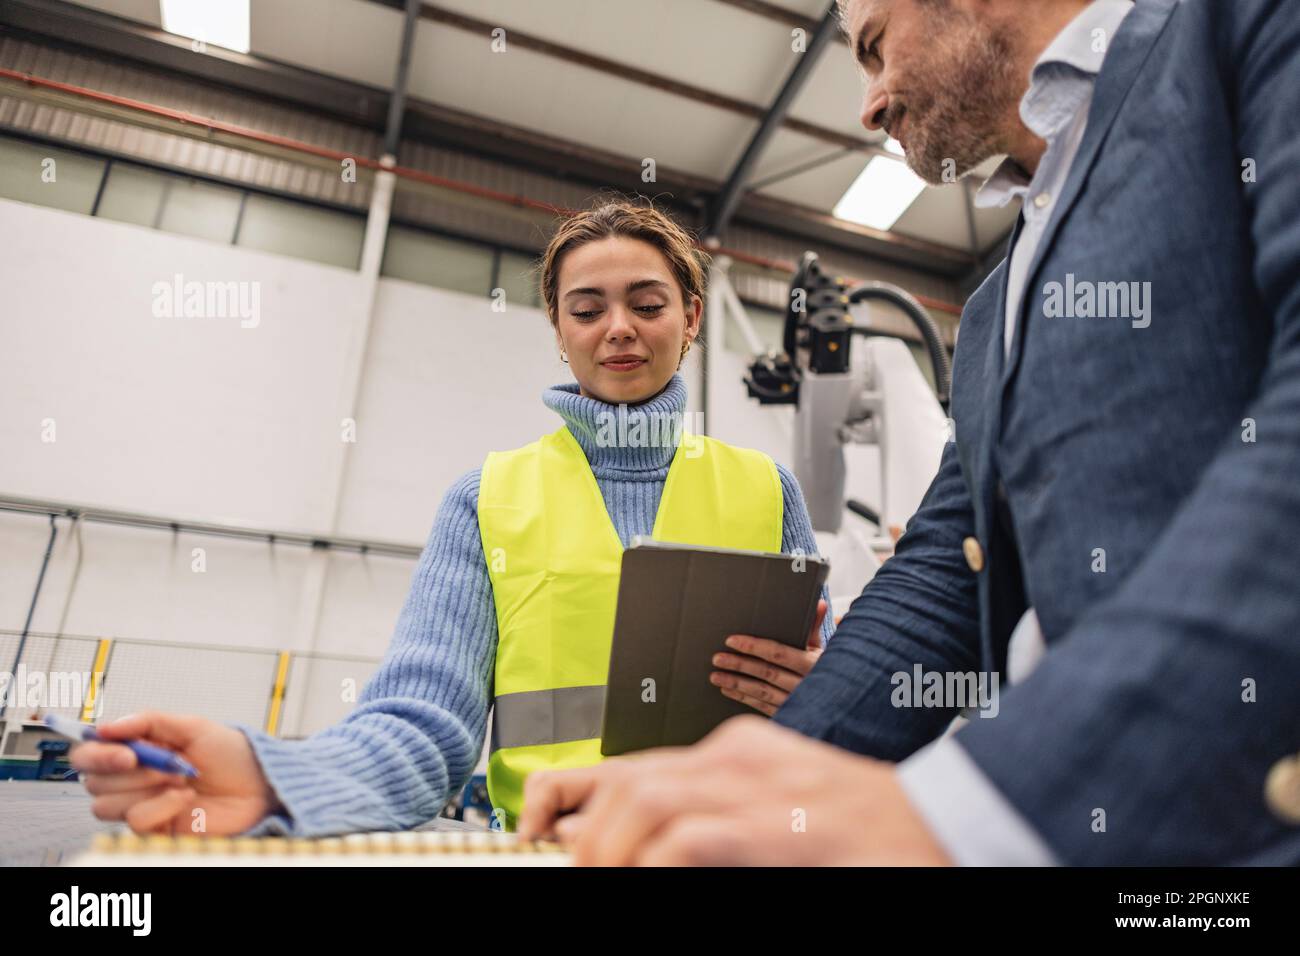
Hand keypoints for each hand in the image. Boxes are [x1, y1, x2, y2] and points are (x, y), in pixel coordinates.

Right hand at [70, 711, 279, 835]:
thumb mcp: (194, 727)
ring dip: (146, 788)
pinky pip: (135, 821)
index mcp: (137, 750)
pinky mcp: (154, 829)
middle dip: (133, 771)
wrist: (258, 786)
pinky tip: (186, 798)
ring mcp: (141, 805)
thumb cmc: (231, 755)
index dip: (97, 754)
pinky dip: (161, 807)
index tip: (126, 753)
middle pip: (93, 781)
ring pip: (106, 804)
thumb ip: (149, 721)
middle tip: (170, 764)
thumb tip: (105, 727)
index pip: (89, 754)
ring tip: (182, 779)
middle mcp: (133, 779)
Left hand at [518, 716, 952, 865]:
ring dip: (608, 849)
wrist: (948, 827)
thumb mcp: (773, 815)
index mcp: (735, 755)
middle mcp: (739, 759)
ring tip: (602, 879)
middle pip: (624, 778)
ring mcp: (761, 788)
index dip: (566, 797)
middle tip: (570, 868)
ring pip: (645, 800)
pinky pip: (691, 839)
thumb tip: (628, 849)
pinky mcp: (781, 827)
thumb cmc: (863, 834)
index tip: (536, 831)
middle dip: (580, 830)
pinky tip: (649, 878)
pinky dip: (657, 864)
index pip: (629, 765)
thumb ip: (707, 821)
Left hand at [710, 599, 827, 714]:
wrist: (838, 699)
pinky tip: (728, 690)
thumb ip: (815, 627)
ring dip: (736, 683)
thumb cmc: (827, 668)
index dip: (753, 646)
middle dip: (739, 664)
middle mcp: (803, 684)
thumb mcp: (823, 647)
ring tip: (716, 676)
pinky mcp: (788, 713)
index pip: (778, 653)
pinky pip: (763, 705)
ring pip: (761, 691)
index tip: (732, 640)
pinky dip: (744, 698)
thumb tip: (819, 603)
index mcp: (812, 664)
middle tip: (717, 658)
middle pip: (766, 672)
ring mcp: (795, 701)